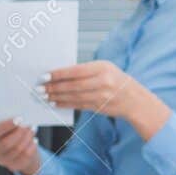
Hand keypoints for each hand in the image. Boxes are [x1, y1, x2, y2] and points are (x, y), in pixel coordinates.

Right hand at [0, 118, 41, 174]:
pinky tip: (34, 140)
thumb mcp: (4, 126)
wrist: (18, 150)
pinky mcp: (14, 165)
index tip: (18, 119)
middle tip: (27, 125)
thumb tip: (19, 117)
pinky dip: (31, 146)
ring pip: (17, 149)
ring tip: (32, 129)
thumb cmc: (9, 134)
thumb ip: (7, 122)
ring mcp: (2, 160)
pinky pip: (25, 156)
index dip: (5, 126)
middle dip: (19, 133)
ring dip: (27, 137)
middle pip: (5, 143)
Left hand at [41, 60, 170, 140]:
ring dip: (57, 97)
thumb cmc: (117, 81)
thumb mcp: (104, 69)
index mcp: (103, 68)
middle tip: (40, 88)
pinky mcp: (99, 106)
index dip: (58, 75)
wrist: (136, 100)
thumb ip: (84, 70)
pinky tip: (56, 103)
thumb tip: (59, 74)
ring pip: (74, 96)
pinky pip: (78, 105)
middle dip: (54, 87)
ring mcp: (102, 96)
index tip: (44, 76)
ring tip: (45, 96)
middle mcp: (103, 82)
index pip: (75, 71)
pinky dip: (65, 104)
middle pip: (72, 85)